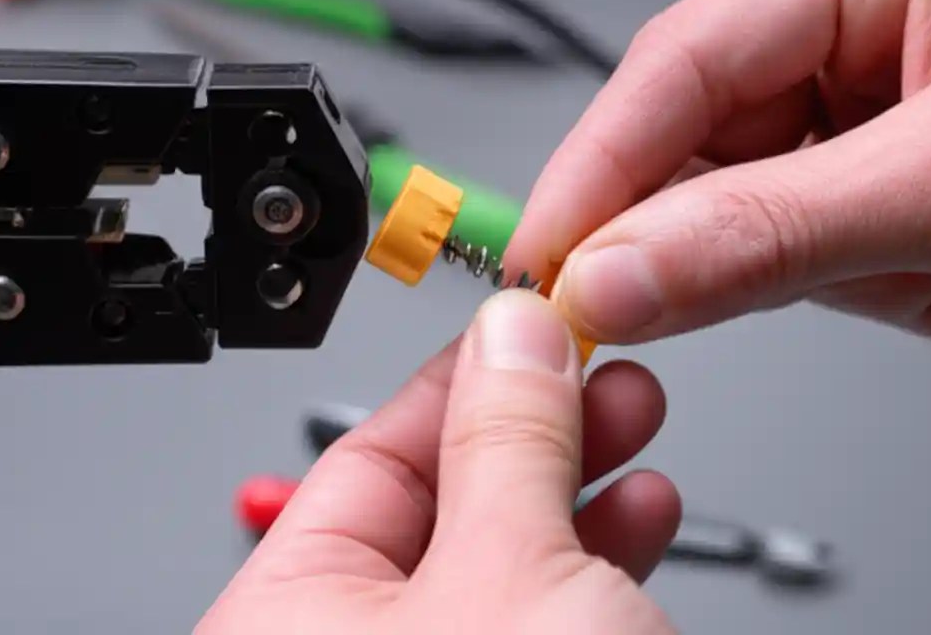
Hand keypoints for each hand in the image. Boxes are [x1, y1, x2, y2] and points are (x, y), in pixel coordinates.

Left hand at [197, 290, 679, 633]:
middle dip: (538, 421)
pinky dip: (596, 556)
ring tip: (634, 415)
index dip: (459, 377)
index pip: (367, 456)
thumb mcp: (510, 570)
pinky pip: (542, 609)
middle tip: (596, 361)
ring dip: (581, 481)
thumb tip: (512, 338)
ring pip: (504, 557)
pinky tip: (643, 509)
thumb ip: (507, 442)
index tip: (527, 324)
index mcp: (287, 617)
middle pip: (444, 500)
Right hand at [507, 0, 930, 344]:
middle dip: (752, 237)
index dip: (597, 171)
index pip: (680, 63)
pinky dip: (897, 285)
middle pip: (716, 150)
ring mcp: (898, 104)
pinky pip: (837, 254)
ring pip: (774, 221)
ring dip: (852, 269)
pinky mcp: (915, 179)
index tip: (542, 264)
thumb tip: (613, 276)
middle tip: (743, 293)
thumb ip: (774, 232)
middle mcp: (879, 20)